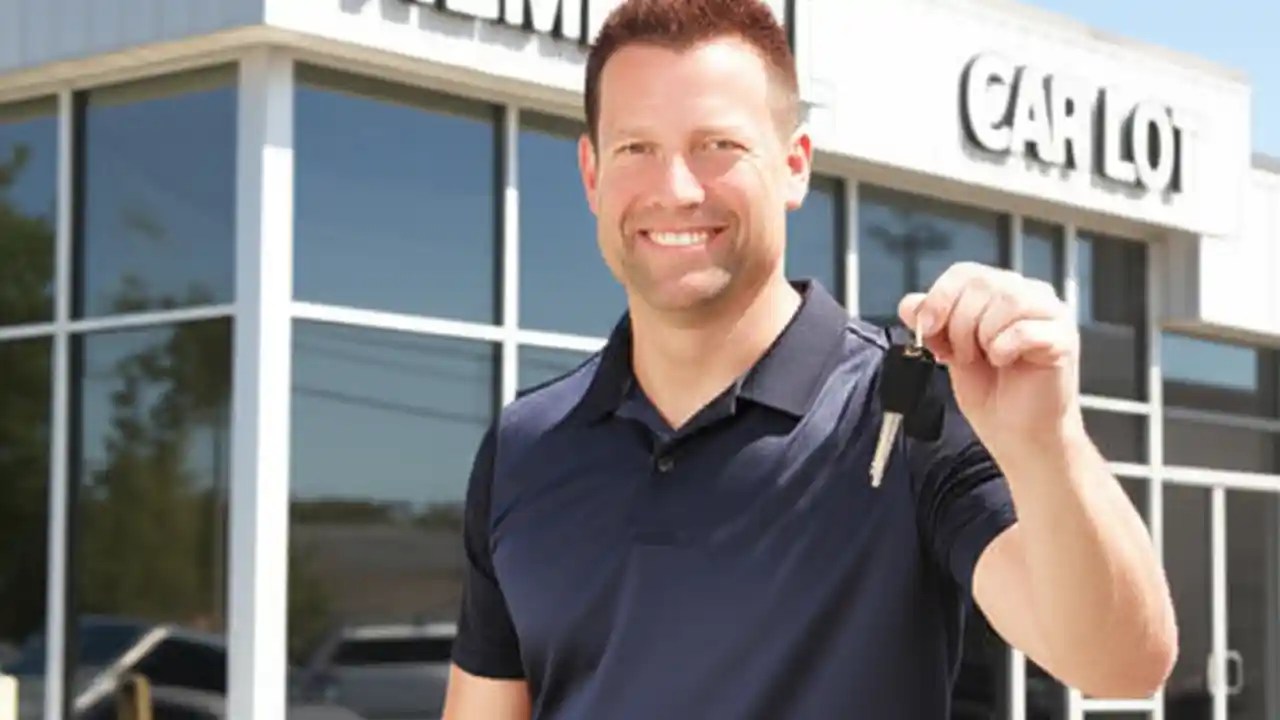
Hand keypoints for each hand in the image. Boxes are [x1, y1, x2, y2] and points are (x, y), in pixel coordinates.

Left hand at [897, 262, 1082, 446]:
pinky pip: (1024, 328)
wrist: (1019, 436)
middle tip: (962, 354)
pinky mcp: (1063, 338)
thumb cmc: (991, 394)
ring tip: (986, 359)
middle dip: (959, 323)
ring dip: (982, 336)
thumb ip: (932, 324)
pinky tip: (1006, 362)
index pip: (965, 273)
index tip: (926, 328)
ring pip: (1006, 300)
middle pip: (982, 283)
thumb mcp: (949, 352)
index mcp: (1000, 293)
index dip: (940, 297)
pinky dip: (1004, 348)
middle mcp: (1028, 295)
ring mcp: (1051, 314)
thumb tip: (910, 304)